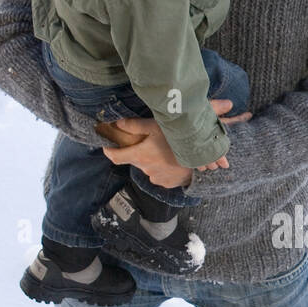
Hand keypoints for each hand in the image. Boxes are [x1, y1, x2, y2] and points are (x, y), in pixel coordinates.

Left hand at [97, 98, 250, 187]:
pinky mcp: (168, 184)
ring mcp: (157, 178)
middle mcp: (146, 169)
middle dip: (138, 152)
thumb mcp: (156, 126)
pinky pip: (160, 176)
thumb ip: (135, 125)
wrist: (201, 157)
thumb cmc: (178, 140)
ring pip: (148, 168)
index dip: (108, 151)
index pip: (115, 157)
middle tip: (149, 142)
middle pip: (135, 160)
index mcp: (140, 156)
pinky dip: (162, 168)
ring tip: (164, 151)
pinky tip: (171, 160)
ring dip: (152, 160)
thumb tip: (117, 122)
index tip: (106, 146)